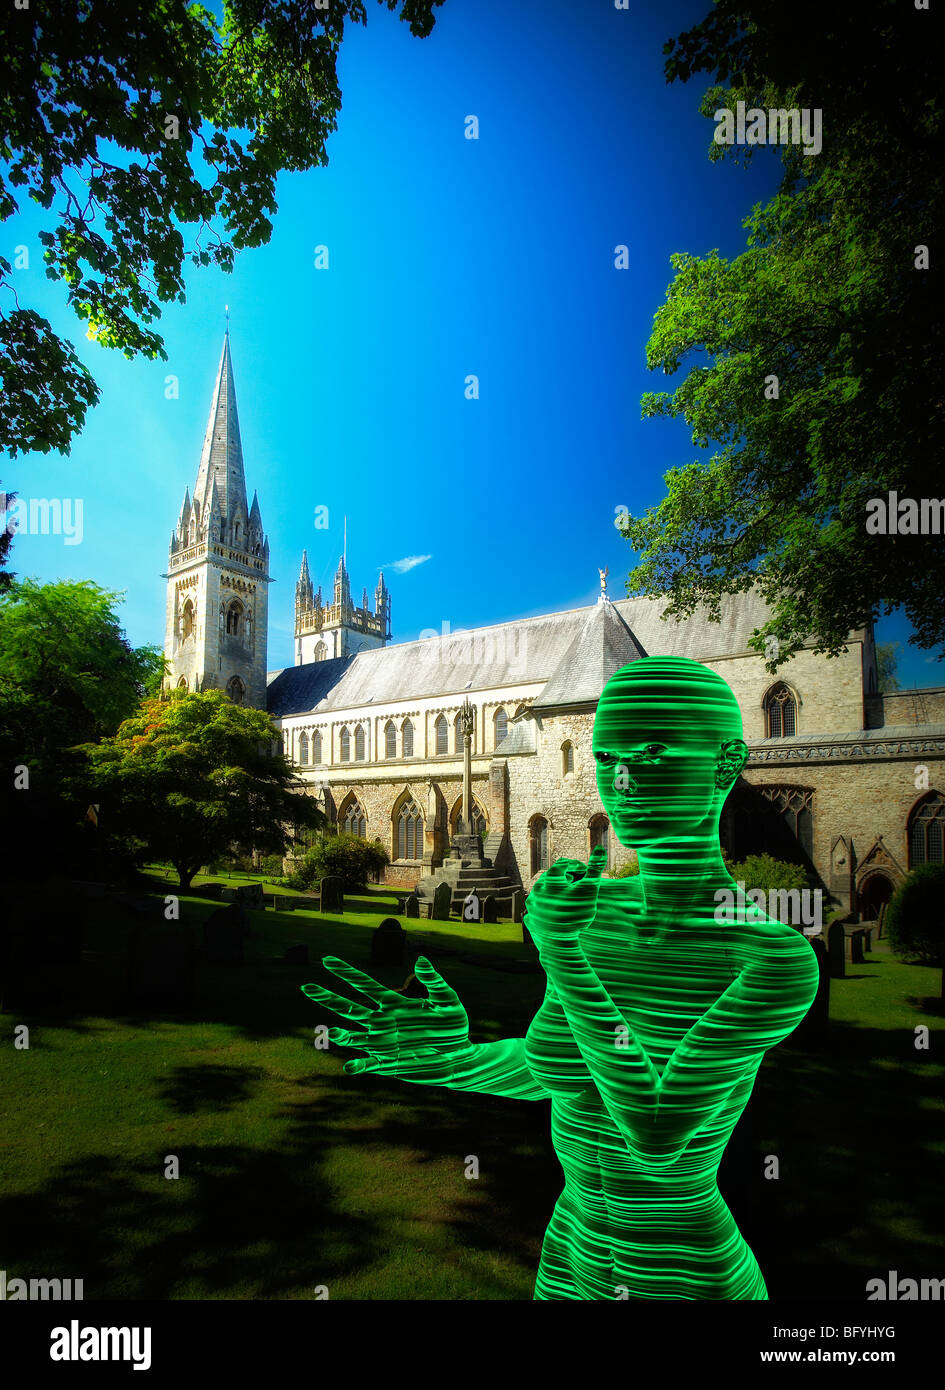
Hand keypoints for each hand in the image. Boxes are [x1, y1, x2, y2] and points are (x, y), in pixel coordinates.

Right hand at [302, 955, 474, 1080]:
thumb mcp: (448, 1000)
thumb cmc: (454, 1027)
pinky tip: (350, 1065)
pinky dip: (358, 1064)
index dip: (346, 973)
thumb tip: (421, 960)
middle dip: (328, 997)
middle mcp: (383, 1022)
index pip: (365, 985)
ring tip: (328, 1031)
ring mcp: (383, 1043)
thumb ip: (434, 981)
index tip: (328, 960)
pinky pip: (368, 1064)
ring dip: (341, 1034)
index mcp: (394, 1003)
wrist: (458, 1058)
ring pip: (354, 1035)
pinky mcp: (388, 1064)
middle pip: (350, 1008)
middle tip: (307, 986)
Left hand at [524, 847, 605, 947]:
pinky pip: (541, 904)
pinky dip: (550, 903)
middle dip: (568, 878)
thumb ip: (595, 868)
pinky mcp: (531, 914)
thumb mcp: (588, 889)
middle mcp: (538, 886)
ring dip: (558, 891)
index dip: (578, 867)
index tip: (587, 874)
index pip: (566, 864)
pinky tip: (559, 910)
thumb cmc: (575, 914)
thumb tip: (599, 848)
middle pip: (555, 876)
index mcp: (551, 878)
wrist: (559, 941)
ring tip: (570, 899)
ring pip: (546, 890)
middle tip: (580, 886)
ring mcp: (533, 901)